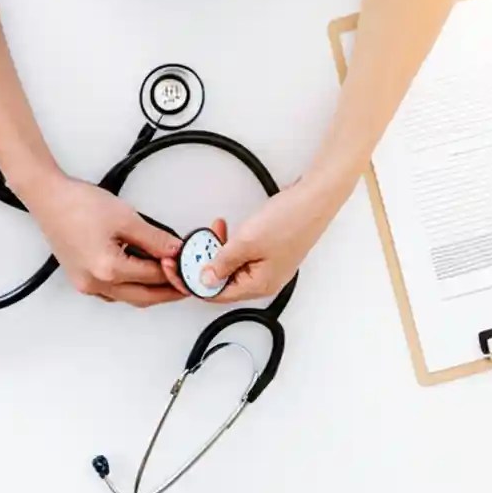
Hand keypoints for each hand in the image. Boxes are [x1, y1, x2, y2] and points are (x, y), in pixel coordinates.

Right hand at [20, 173, 184, 306]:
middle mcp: (95, 283)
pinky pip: (111, 293)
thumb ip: (155, 238)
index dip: (174, 271)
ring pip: (127, 298)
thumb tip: (174, 250)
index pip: (153, 277)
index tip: (187, 266)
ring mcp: (85, 284)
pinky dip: (129, 287)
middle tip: (185, 285)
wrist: (49, 198)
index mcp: (107, 269)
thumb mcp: (126, 218)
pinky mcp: (80, 279)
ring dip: (148, 291)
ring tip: (166, 279)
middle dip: (167, 292)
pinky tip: (139, 276)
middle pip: (142, 297)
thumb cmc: (77, 204)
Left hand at [162, 181, 337, 303]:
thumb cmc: (290, 220)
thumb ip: (222, 263)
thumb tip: (205, 279)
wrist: (315, 198)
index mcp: (259, 285)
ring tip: (207, 233)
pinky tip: (223, 229)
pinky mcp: (270, 251)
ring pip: (230, 265)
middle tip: (185, 249)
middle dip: (201, 263)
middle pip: (222, 281)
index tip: (175, 268)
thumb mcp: (246, 242)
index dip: (192, 281)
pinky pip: (241, 254)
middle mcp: (264, 280)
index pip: (216, 294)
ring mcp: (268, 266)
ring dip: (214, 250)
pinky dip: (229, 243)